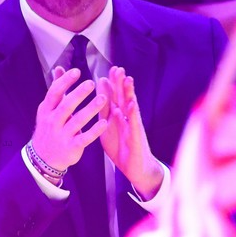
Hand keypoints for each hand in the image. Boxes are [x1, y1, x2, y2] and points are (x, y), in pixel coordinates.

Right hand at [31, 66, 107, 170]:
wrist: (43, 158)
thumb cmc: (49, 129)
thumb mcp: (48, 109)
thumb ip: (56, 89)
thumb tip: (59, 68)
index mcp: (47, 110)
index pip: (54, 93)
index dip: (64, 82)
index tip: (76, 72)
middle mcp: (53, 122)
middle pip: (66, 106)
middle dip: (78, 94)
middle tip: (91, 83)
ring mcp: (62, 135)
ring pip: (77, 121)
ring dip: (91, 109)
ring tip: (103, 98)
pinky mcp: (71, 147)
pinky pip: (85, 138)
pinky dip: (94, 131)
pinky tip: (104, 122)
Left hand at [98, 67, 163, 199]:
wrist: (134, 167)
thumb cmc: (121, 147)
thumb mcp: (107, 127)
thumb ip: (103, 112)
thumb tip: (99, 96)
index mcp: (117, 116)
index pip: (114, 97)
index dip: (111, 85)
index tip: (108, 71)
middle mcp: (126, 118)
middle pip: (123, 97)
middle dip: (120, 83)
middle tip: (117, 68)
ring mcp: (132, 125)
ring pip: (131, 106)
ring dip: (129, 92)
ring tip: (127, 79)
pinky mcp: (136, 136)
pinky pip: (134, 123)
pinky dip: (132, 113)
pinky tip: (131, 104)